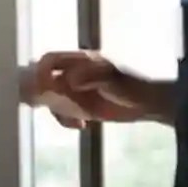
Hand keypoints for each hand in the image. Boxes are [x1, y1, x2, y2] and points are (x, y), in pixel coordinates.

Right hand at [24, 51, 147, 127]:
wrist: (147, 105)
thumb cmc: (132, 88)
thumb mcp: (113, 80)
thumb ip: (92, 77)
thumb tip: (69, 80)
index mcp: (80, 62)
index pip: (51, 60)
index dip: (41, 70)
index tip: (40, 86)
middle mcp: (73, 74)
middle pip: (45, 78)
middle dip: (40, 91)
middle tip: (40, 104)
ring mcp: (75, 90)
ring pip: (50, 97)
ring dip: (55, 110)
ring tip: (70, 120)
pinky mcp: (78, 106)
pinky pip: (61, 112)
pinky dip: (64, 120)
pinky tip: (80, 126)